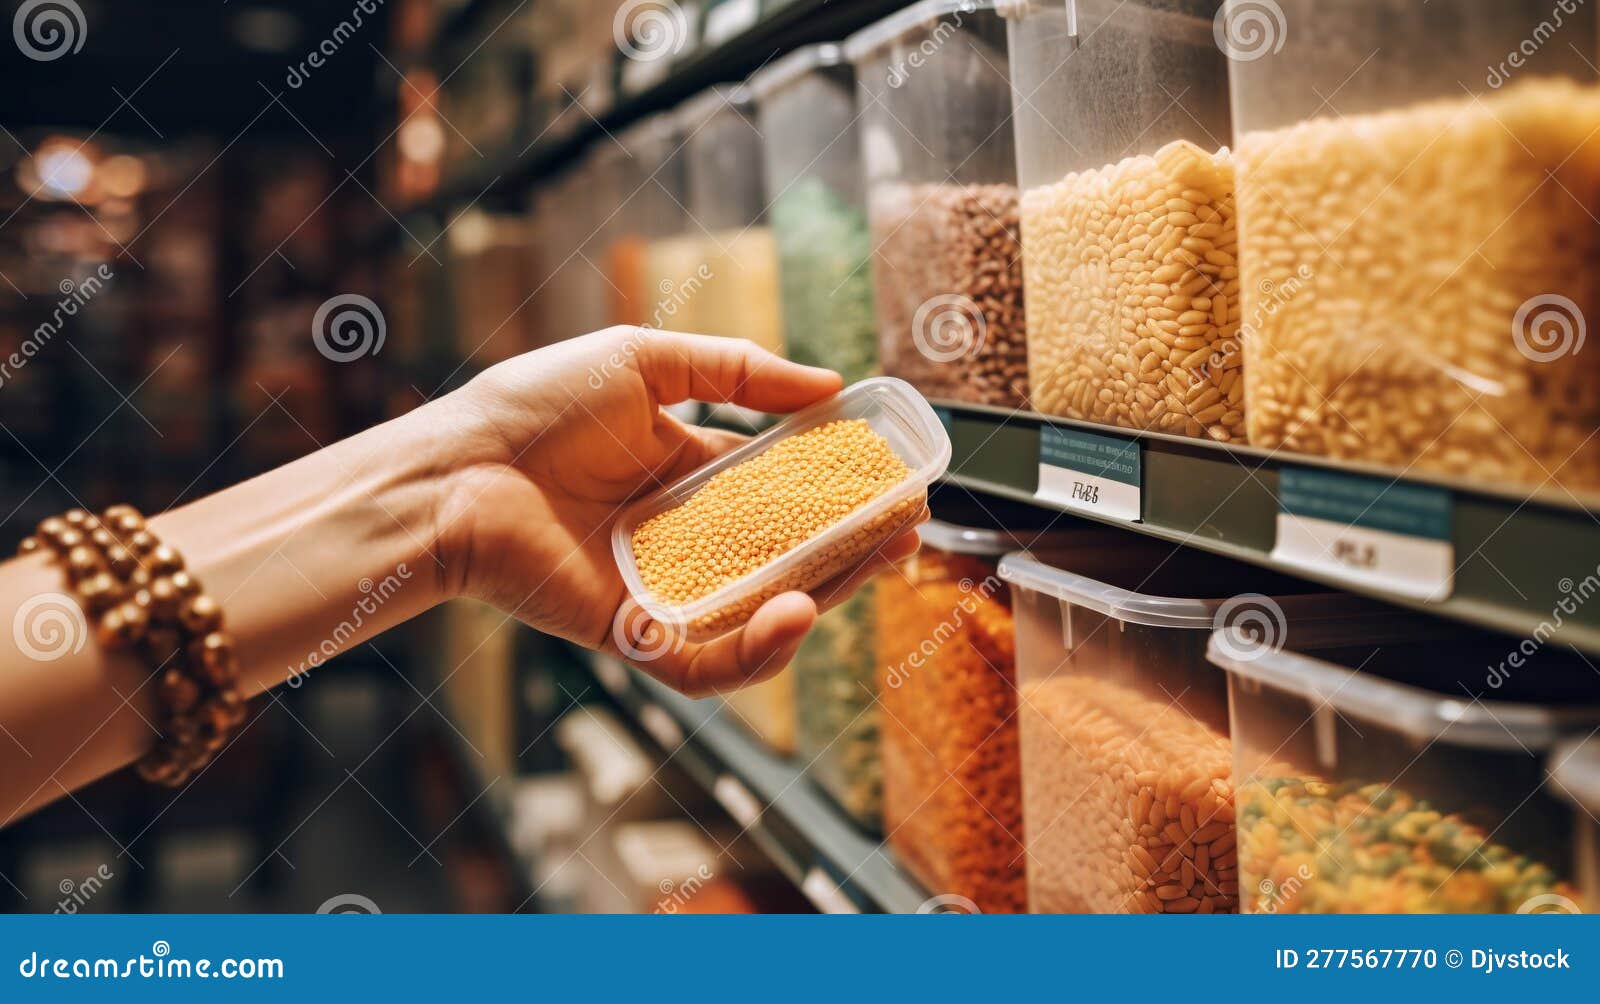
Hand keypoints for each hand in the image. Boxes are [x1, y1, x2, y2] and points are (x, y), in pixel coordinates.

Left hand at [429, 326, 921, 695]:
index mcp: (690, 475)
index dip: (841, 490)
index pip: (784, 491)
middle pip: (789, 554)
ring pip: (763, 610)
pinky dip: (756, 651)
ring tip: (879, 563)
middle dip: (855, 546)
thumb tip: (828, 383)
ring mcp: (665, 589)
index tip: (895, 479)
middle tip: (908, 530)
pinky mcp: (636, 633)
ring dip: (830, 594)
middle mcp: (685, 537)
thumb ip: (737, 372)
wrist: (456, 467)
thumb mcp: (645, 363)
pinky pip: (707, 661)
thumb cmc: (533, 407)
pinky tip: (798, 613)